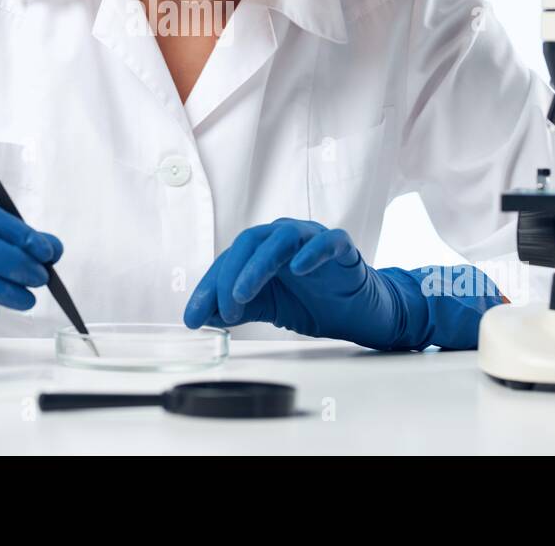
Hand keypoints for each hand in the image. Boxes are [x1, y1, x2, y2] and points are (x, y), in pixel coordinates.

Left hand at [182, 218, 409, 349]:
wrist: (360, 314)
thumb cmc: (314, 302)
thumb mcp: (267, 308)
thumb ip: (237, 308)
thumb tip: (201, 315)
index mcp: (264, 250)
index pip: (230, 260)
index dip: (208, 288)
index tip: (193, 317)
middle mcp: (285, 238)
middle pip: (250, 241)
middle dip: (229, 275)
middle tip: (224, 308)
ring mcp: (313, 239)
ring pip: (282, 237)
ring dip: (258, 264)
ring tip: (243, 293)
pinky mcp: (343, 248)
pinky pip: (327, 241)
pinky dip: (312, 251)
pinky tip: (298, 268)